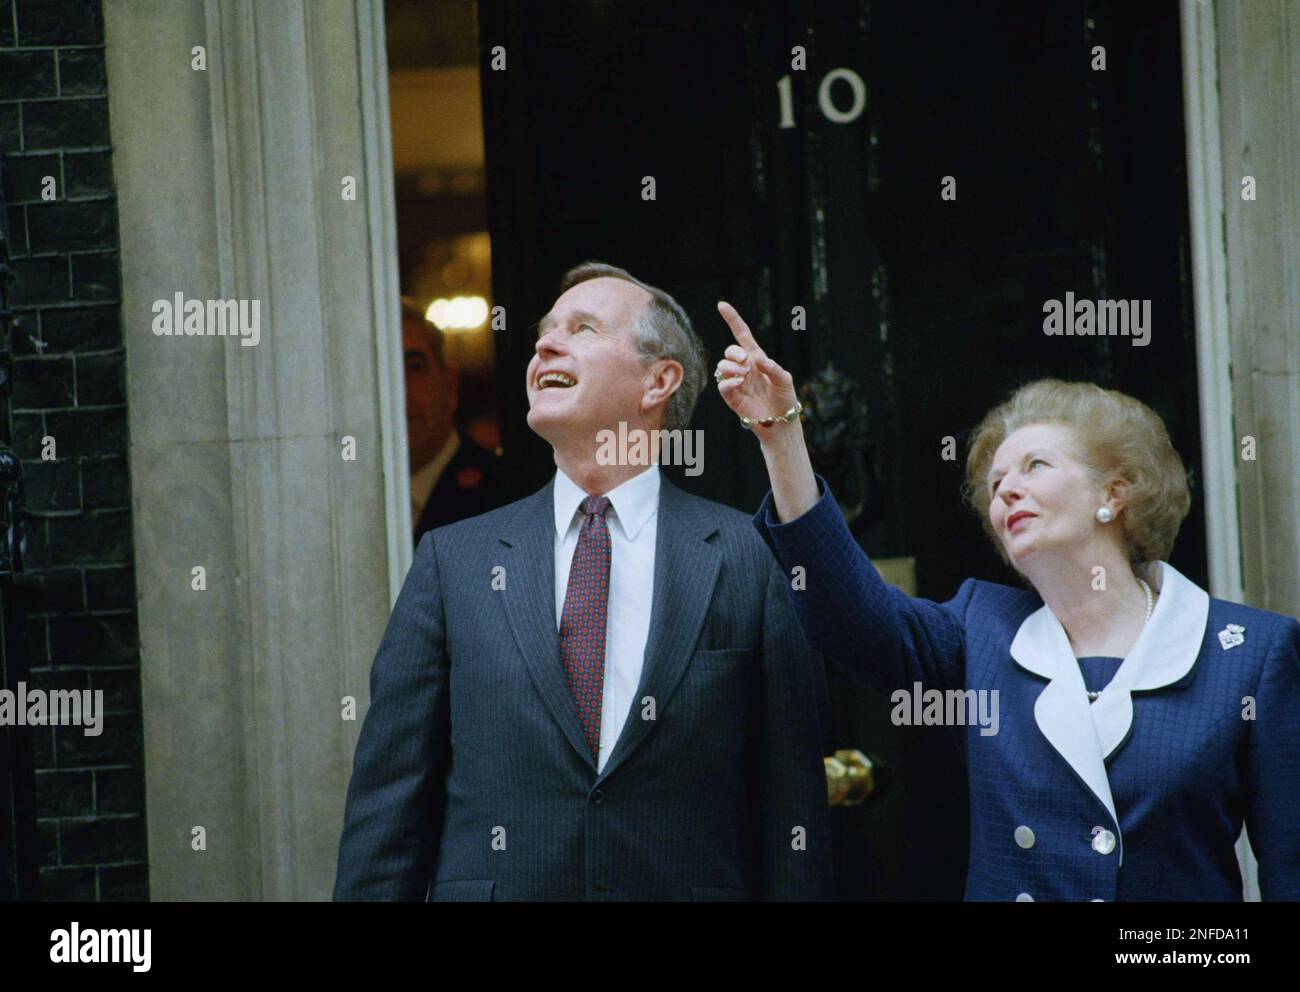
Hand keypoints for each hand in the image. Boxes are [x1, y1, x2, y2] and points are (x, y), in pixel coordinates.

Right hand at [714, 301, 799, 437]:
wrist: (781, 422)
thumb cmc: (785, 399)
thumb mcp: (785, 379)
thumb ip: (773, 368)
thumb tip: (757, 361)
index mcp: (757, 359)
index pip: (742, 335)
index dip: (732, 319)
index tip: (722, 305)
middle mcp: (745, 368)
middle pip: (730, 350)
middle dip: (734, 352)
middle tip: (746, 362)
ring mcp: (737, 382)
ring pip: (722, 366)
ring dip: (732, 368)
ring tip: (744, 377)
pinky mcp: (732, 397)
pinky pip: (722, 385)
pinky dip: (728, 382)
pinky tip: (739, 384)